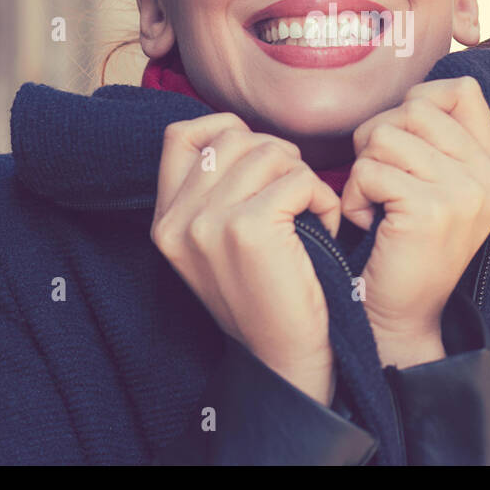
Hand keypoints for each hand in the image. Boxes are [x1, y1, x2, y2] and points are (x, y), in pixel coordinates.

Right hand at [151, 112, 342, 403]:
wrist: (287, 358)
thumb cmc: (267, 294)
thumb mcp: (218, 242)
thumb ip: (213, 192)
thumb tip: (238, 132)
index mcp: (164, 222)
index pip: (180, 136)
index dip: (225, 130)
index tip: (259, 160)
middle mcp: (176, 221)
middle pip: (233, 137)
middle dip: (277, 155)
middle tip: (296, 194)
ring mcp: (207, 224)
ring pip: (269, 152)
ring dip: (303, 176)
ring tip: (310, 213)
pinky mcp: (247, 229)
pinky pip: (298, 178)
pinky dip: (322, 197)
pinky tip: (324, 225)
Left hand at [339, 77, 489, 367]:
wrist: (398, 319)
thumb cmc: (401, 247)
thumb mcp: (434, 186)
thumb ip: (435, 138)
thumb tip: (413, 90)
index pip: (462, 88)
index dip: (418, 103)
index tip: (404, 147)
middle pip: (415, 107)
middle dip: (379, 139)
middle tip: (380, 184)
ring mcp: (467, 193)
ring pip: (386, 135)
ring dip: (364, 170)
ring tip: (376, 207)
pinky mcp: (433, 209)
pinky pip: (369, 169)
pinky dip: (354, 196)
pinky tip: (369, 224)